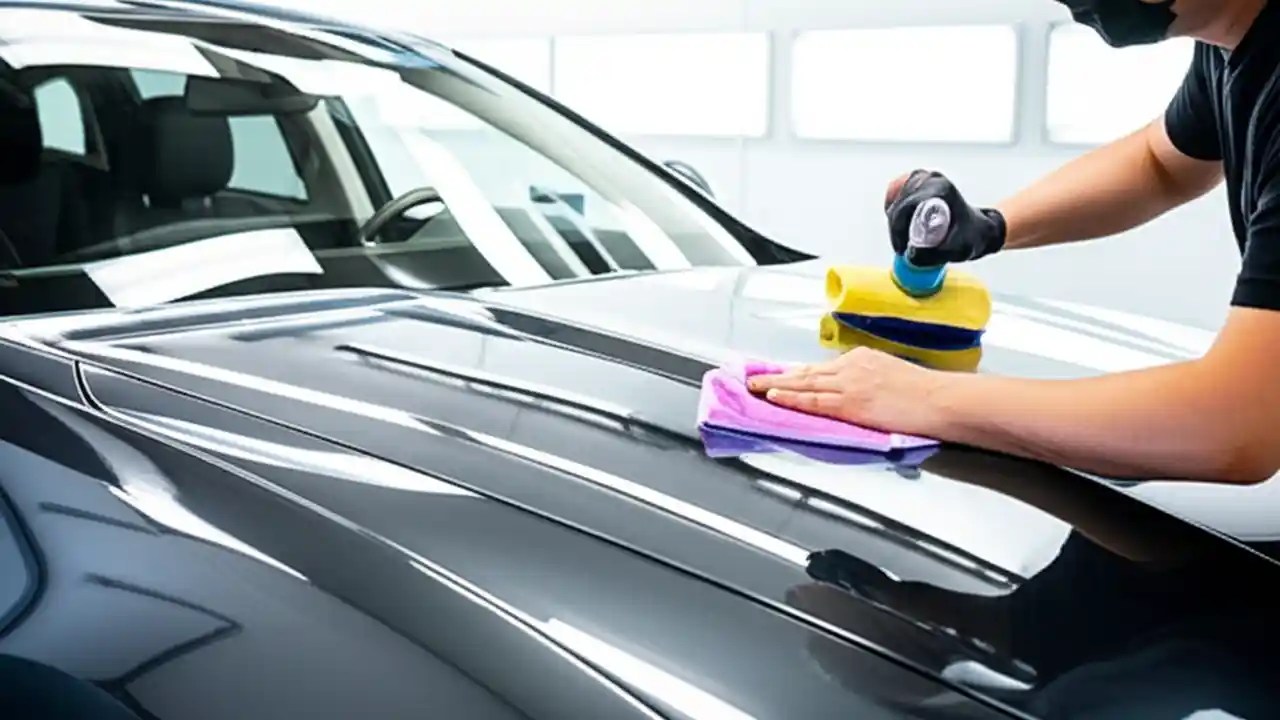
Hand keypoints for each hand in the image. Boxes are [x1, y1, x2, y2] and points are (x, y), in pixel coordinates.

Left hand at [746, 347, 945, 435]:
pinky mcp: (849, 402)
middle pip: (807, 371)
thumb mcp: (891, 374)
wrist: (938, 399)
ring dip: (776, 385)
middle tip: (755, 377)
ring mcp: (848, 384)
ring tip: (754, 387)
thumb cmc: (924, 393)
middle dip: (779, 375)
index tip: (780, 375)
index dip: (797, 373)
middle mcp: (851, 366)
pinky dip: (792, 398)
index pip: (821, 367)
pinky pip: (813, 400)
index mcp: (861, 358)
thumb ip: (868, 379)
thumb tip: (855, 390)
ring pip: (804, 384)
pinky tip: (775, 397)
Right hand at [885, 169, 1006, 265]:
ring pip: (895, 201)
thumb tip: (909, 256)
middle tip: (903, 247)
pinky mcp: (916, 181)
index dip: (899, 230)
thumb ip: (933, 254)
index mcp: (941, 189)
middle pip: (899, 205)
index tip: (902, 247)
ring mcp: (923, 178)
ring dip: (896, 222)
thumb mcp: (957, 249)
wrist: (980, 228)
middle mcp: (931, 179)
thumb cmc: (973, 235)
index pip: (906, 207)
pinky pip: (895, 193)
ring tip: (907, 237)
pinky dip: (894, 209)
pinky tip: (903, 222)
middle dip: (897, 229)